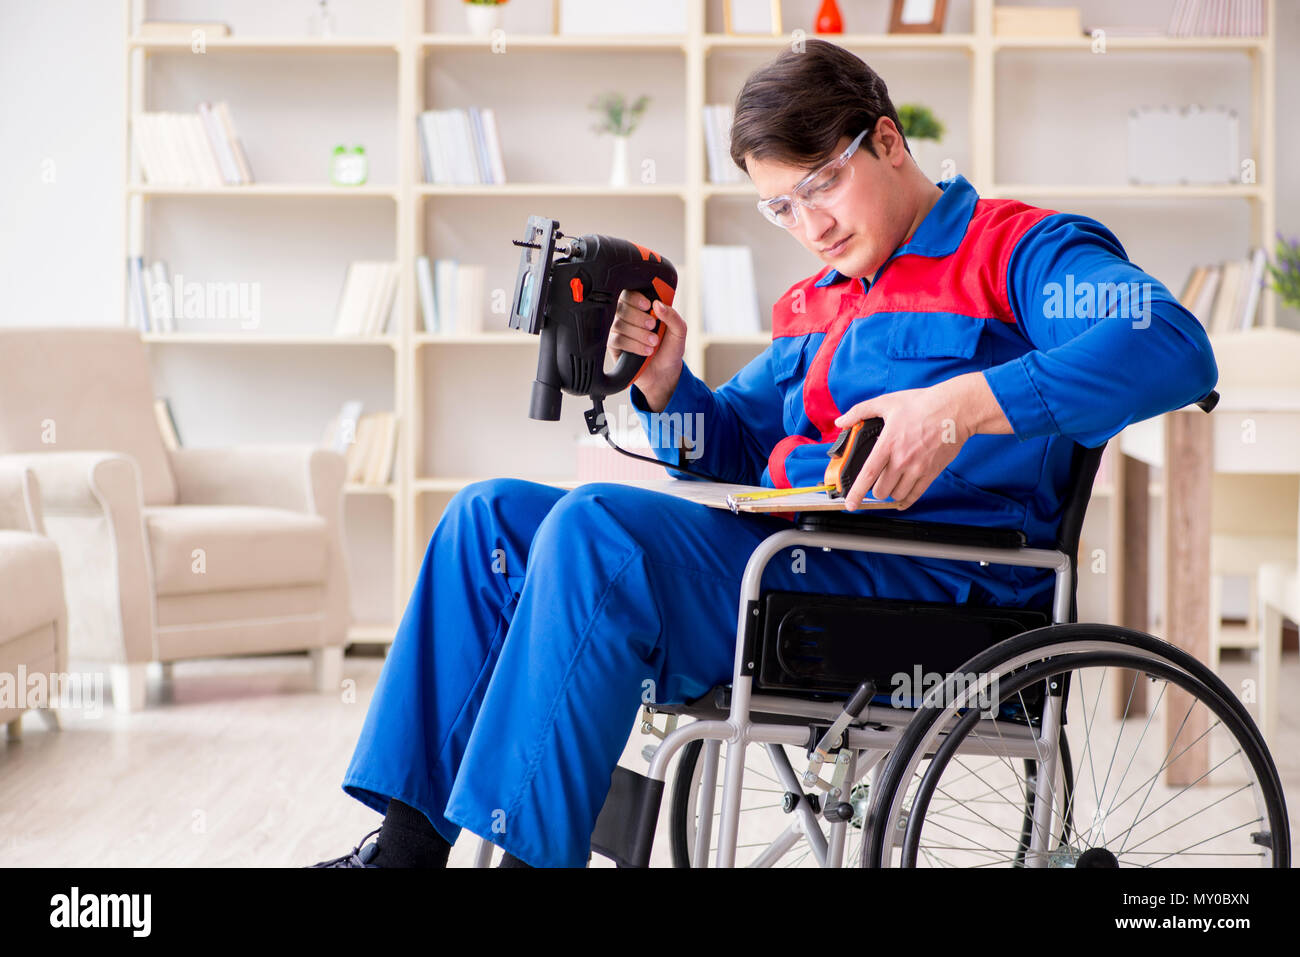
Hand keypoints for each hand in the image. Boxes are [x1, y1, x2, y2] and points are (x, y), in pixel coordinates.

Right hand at [609, 290, 687, 410]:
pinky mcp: (614, 346)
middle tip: (653, 326)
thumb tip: (658, 304)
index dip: (636, 297)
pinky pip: (617, 340)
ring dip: (639, 333)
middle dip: (639, 317)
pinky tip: (646, 351)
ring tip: (653, 342)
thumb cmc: (670, 349)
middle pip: (622, 307)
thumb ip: (672, 316)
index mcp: (642, 308)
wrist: (665, 373)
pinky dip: (633, 345)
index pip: (630, 293)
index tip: (648, 305)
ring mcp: (619, 330)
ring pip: (619, 324)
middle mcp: (628, 317)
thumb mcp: (679, 331)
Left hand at [833, 379, 972, 510]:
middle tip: (875, 483)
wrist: (955, 409)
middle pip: (881, 490)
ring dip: (890, 493)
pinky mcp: (932, 472)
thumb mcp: (886, 402)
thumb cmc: (923, 404)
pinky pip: (916, 495)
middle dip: (874, 490)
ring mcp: (918, 468)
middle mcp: (902, 460)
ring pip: (897, 495)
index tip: (850, 503)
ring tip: (890, 484)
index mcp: (888, 444)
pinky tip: (901, 499)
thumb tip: (841, 421)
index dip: (856, 492)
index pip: (868, 474)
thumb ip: (859, 412)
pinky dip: (906, 500)